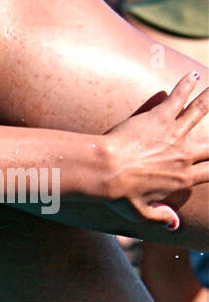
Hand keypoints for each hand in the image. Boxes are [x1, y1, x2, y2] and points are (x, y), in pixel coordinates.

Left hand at [103, 72, 208, 229]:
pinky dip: (187, 85)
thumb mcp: (139, 213)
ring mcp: (174, 134)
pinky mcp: (160, 117)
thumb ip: (159, 217)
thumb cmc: (118, 195)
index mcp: (182, 178)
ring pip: (200, 112)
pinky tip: (193, 75)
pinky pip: (178, 98)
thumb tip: (174, 226)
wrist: (103, 172)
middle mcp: (184, 155)